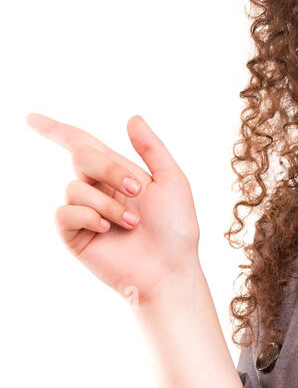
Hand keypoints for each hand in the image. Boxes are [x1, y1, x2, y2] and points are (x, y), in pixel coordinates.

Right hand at [26, 111, 200, 305]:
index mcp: (117, 173)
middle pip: (81, 156)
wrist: (170, 269)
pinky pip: (65, 212)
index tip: (30, 118)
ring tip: (132, 225)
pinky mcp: (75, 236)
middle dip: (109, 169)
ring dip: (107, 203)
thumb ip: (151, 149)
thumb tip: (132, 118)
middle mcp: (97, 189)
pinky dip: (87, 215)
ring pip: (75, 187)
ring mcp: (84, 212)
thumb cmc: (176, 230)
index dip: (54, 129)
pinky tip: (106, 229)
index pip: (80, 143)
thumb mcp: (172, 181)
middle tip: (136, 191)